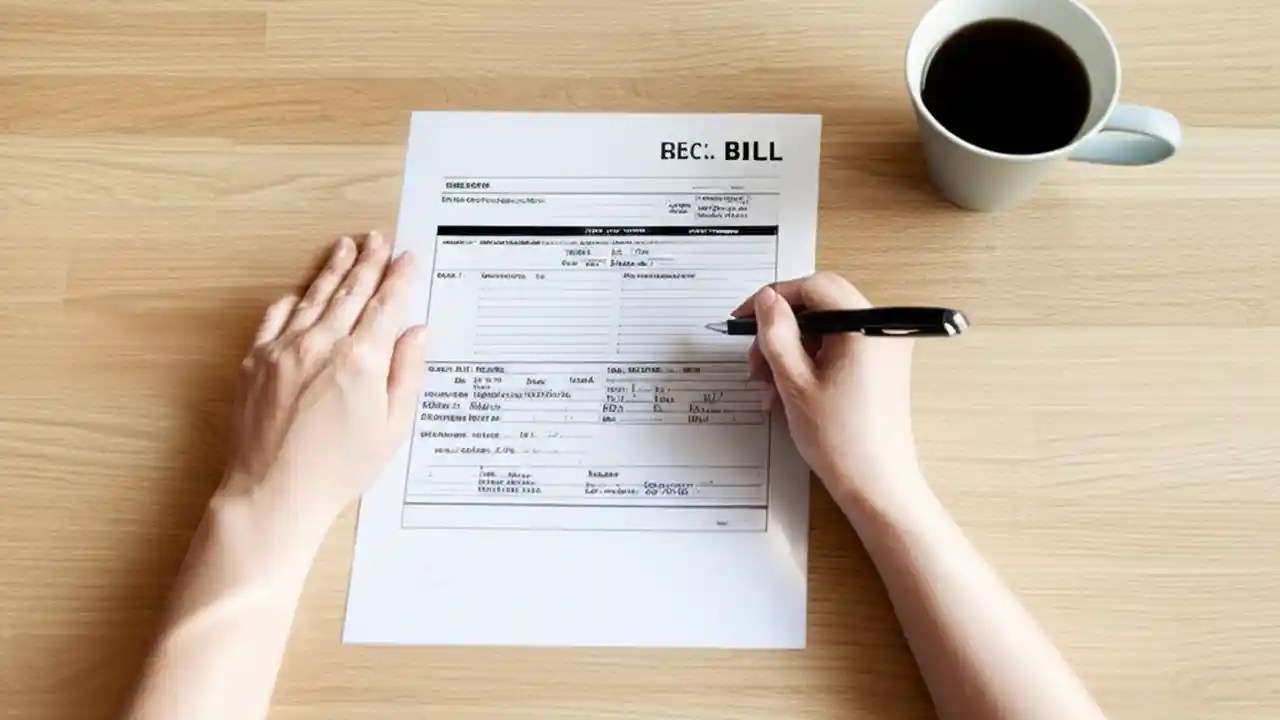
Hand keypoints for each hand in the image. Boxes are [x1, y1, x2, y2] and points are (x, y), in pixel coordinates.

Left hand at [220, 231, 425, 525]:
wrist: (274, 493)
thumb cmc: (338, 469)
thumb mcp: (391, 428)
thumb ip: (407, 374)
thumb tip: (417, 333)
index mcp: (362, 360)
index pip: (386, 305)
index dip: (399, 278)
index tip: (407, 258)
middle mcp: (322, 344)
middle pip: (351, 291)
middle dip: (368, 262)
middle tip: (377, 239)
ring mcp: (284, 349)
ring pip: (314, 297)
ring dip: (333, 270)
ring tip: (346, 248)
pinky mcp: (256, 361)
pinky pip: (276, 317)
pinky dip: (293, 300)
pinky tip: (301, 292)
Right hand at [737, 273, 922, 507]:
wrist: (877, 486)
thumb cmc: (841, 440)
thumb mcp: (794, 382)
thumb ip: (776, 334)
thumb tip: (767, 300)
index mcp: (865, 327)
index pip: (814, 287)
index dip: (775, 297)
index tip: (746, 317)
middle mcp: (881, 330)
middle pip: (820, 307)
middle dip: (781, 332)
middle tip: (755, 362)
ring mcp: (884, 350)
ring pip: (825, 331)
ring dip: (790, 353)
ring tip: (769, 388)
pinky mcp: (881, 368)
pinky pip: (838, 350)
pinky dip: (810, 365)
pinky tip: (788, 394)